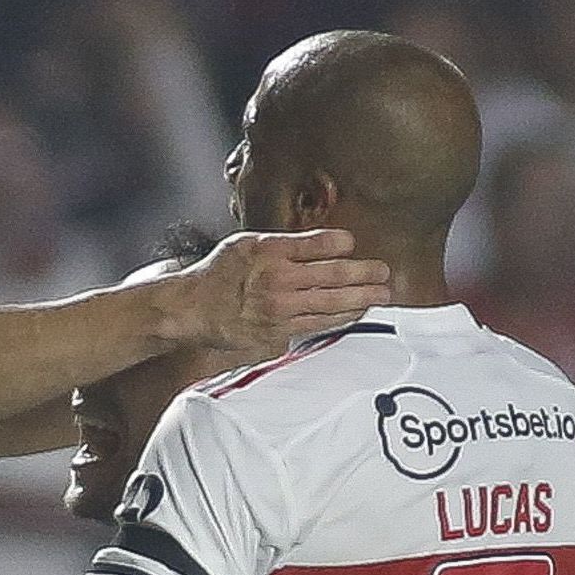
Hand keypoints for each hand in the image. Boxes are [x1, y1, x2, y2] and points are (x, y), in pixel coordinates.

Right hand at [160, 230, 391, 351]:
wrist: (191, 308)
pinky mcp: (279, 331)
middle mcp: (277, 279)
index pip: (319, 243)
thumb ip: (282, 243)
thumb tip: (322, 244)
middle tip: (384, 272)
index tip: (353, 244)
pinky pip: (318, 324)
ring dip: (362, 298)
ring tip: (381, 295)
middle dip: (365, 274)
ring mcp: (279, 309)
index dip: (343, 243)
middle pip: (334, 275)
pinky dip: (341, 318)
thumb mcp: (246, 243)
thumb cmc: (218, 274)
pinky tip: (355, 312)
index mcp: (269, 250)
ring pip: (332, 303)